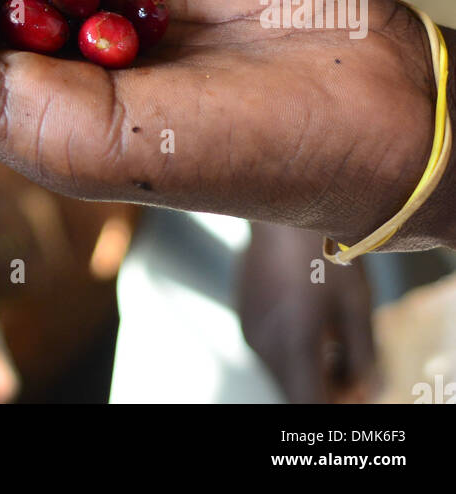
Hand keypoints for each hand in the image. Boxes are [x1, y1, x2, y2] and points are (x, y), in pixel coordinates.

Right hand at [238, 224, 377, 403]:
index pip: (308, 406)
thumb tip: (364, 388)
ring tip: (330, 331)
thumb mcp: (357, 305)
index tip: (352, 388)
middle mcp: (264, 345)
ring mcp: (249, 329)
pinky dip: (289, 346)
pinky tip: (306, 313)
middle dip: (322, 386)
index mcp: (294, 346)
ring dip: (305, 366)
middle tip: (347, 357)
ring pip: (280, 370)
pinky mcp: (243, 313)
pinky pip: (269, 347)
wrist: (282, 202)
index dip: (333, 404)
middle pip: (293, 391)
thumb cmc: (326, 250)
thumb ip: (361, 355)